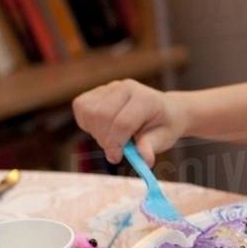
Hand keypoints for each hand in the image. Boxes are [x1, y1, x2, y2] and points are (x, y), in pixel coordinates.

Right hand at [71, 79, 188, 166]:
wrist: (164, 111)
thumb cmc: (162, 126)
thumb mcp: (163, 138)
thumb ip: (151, 147)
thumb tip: (145, 160)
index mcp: (146, 99)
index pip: (122, 122)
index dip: (116, 144)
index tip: (117, 158)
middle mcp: (127, 87)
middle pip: (102, 115)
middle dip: (105, 139)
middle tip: (115, 150)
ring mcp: (111, 87)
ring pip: (88, 111)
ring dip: (96, 132)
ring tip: (112, 138)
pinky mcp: (98, 91)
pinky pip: (81, 107)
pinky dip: (87, 122)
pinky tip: (103, 128)